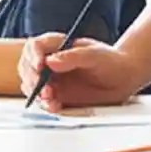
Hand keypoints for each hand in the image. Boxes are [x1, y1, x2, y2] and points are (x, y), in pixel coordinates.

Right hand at [18, 35, 141, 111]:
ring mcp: (52, 79)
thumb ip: (73, 57)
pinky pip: (44, 101)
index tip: (40, 66)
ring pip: (31, 85)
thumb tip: (51, 61)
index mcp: (57, 45)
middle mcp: (50, 62)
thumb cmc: (110, 60)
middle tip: (43, 87)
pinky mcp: (57, 96)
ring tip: (50, 99)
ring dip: (36, 93)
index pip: (35, 46)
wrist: (123, 78)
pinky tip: (54, 106)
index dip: (33, 56)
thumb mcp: (95, 55)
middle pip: (27, 67)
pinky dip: (45, 105)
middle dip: (31, 78)